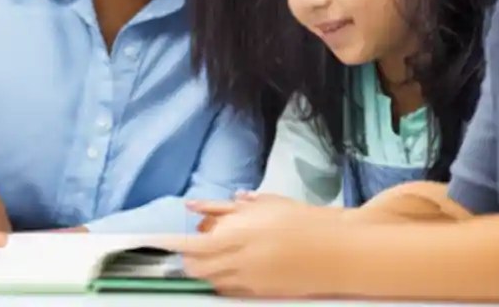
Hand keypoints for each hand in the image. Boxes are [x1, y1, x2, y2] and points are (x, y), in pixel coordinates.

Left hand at [162, 199, 343, 297]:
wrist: (339, 253)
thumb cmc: (304, 222)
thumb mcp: (267, 206)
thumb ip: (228, 207)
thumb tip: (195, 204)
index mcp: (242, 234)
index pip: (195, 245)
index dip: (173, 247)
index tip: (159, 244)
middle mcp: (243, 259)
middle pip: (199, 269)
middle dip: (186, 263)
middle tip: (180, 255)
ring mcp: (253, 280)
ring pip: (213, 282)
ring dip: (203, 274)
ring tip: (202, 263)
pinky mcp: (263, 294)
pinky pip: (231, 292)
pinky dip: (222, 284)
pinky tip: (224, 275)